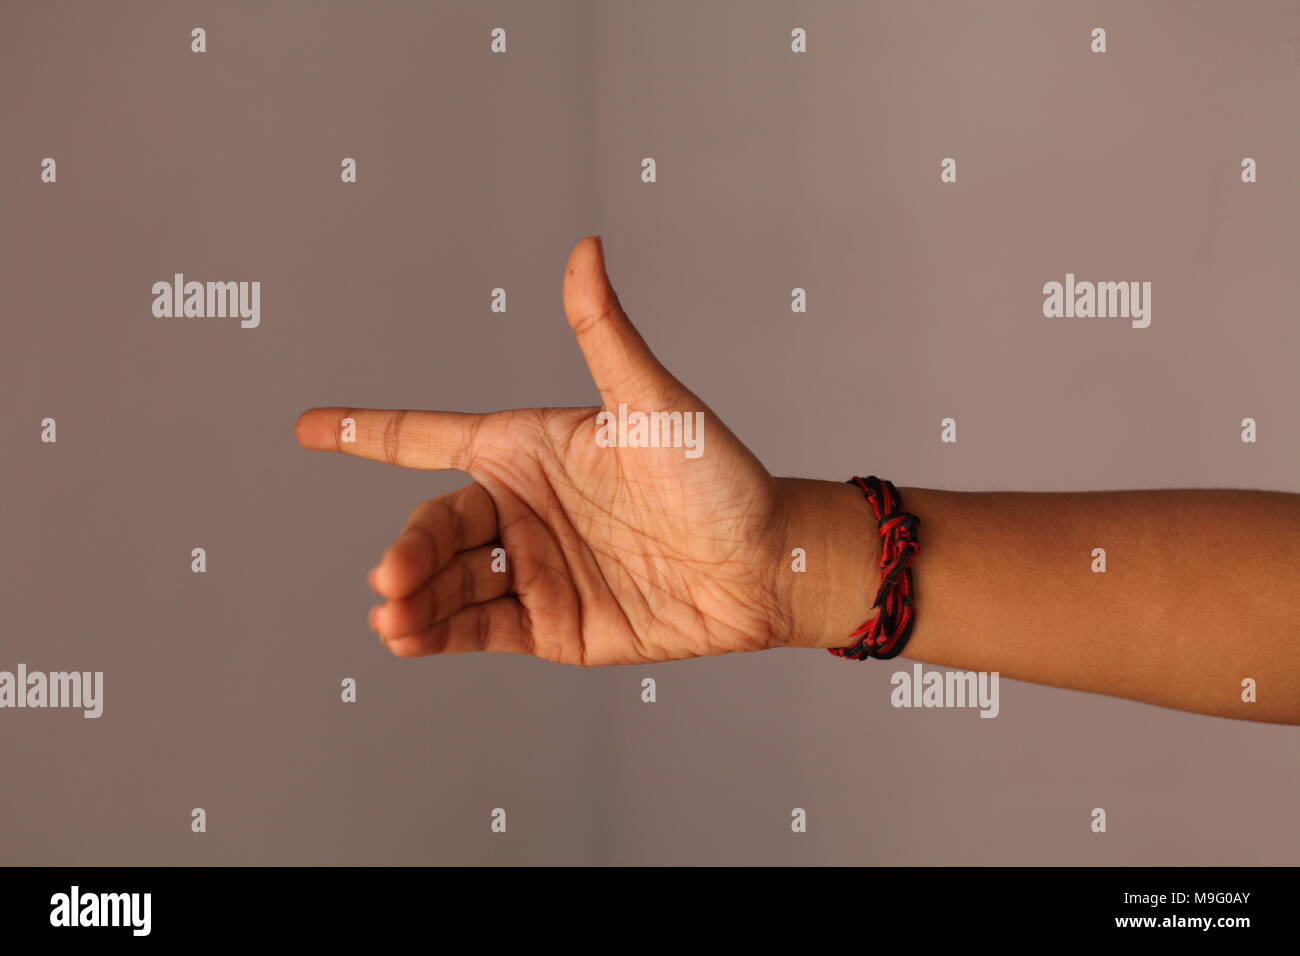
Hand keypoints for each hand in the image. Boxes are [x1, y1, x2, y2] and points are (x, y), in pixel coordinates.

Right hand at [295, 237, 873, 664]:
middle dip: (409, 549)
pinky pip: (481, 629)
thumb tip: (586, 248)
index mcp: (528, 449)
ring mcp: (531, 568)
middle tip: (392, 576)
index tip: (304, 427)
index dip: (364, 432)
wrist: (766, 566)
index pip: (427, 438)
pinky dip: (440, 634)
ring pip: (449, 583)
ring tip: (394, 613)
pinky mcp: (550, 624)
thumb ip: (606, 336)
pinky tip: (410, 637)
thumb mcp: (655, 405)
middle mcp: (519, 508)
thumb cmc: (716, 475)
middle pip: (437, 525)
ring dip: (414, 597)